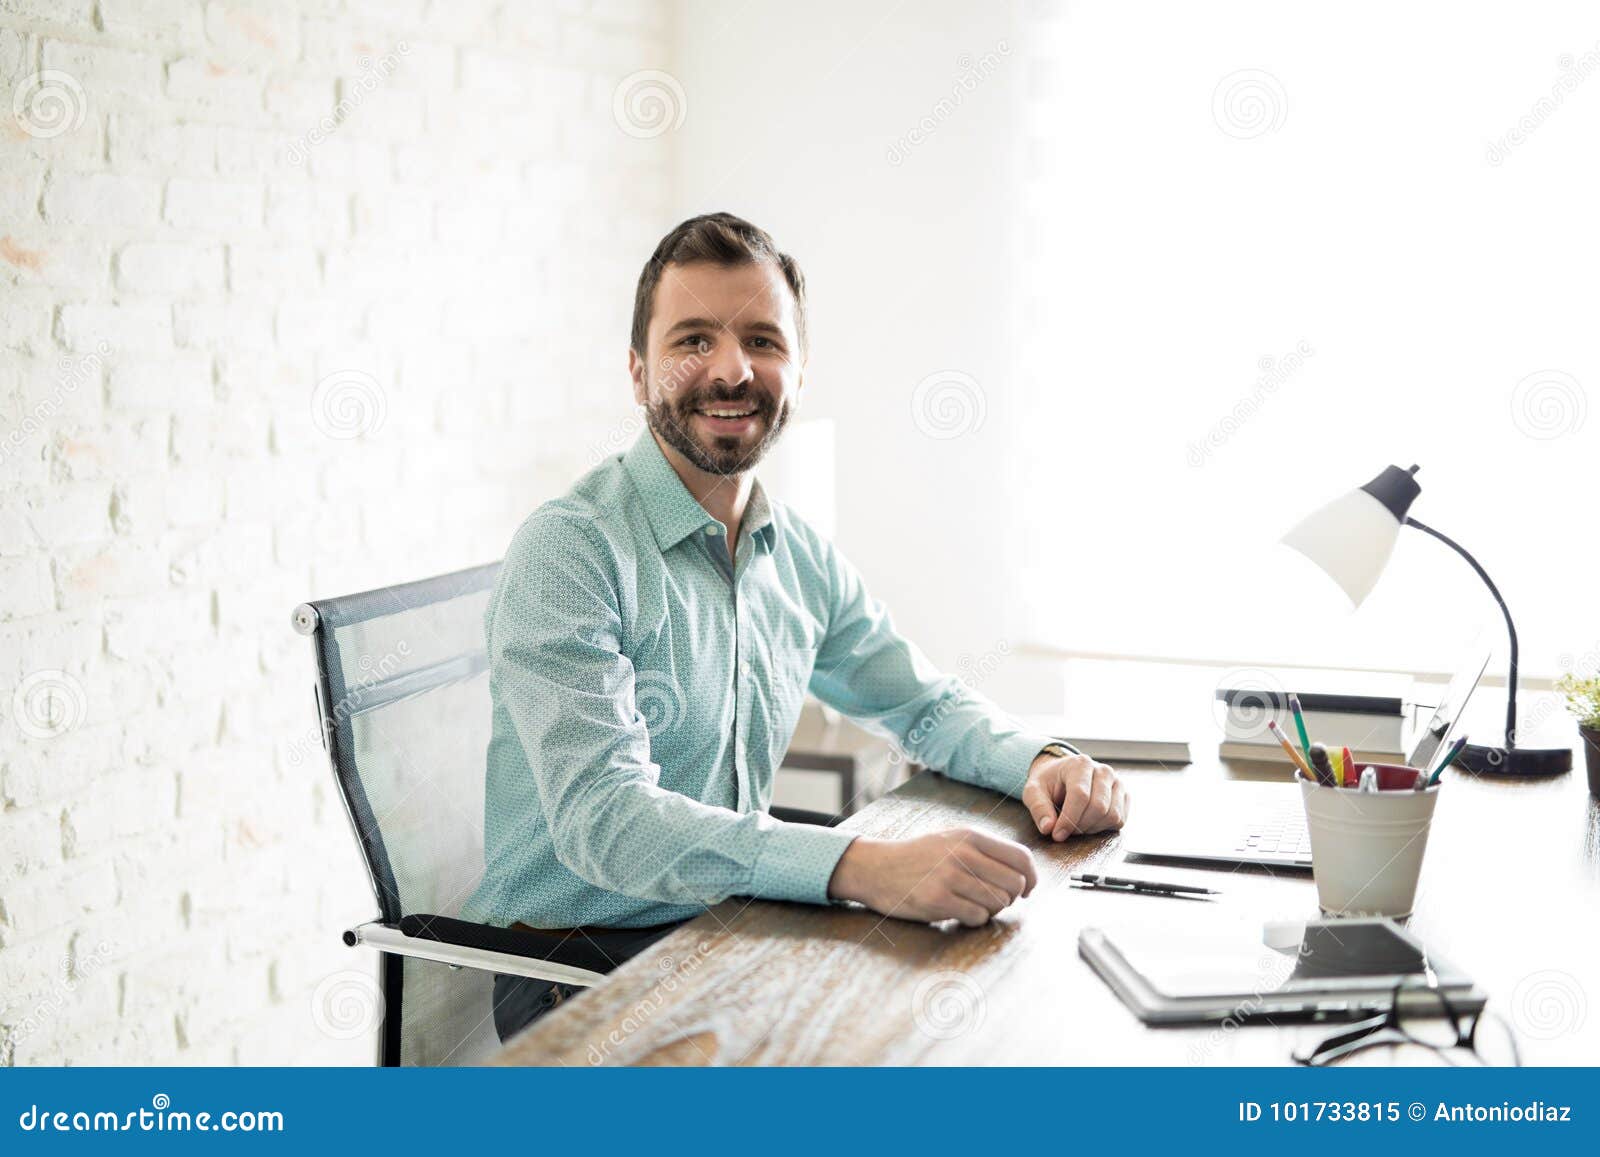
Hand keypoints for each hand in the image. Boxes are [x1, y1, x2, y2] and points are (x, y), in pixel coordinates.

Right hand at [827, 828, 1036, 926]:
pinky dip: (974, 919)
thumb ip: (985, 850)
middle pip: (1014, 883)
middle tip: (994, 900)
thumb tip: (1024, 873)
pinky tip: (958, 911)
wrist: (876, 868)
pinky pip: (977, 917)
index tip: (1027, 890)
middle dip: (1010, 897)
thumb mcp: (951, 839)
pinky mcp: (938, 900)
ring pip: (998, 902)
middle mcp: (963, 853)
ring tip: (972, 904)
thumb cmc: (918, 857)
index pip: (1021, 857)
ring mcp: (950, 877)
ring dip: (990, 909)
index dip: (1031, 878)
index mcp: (970, 836)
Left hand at [1022, 750, 1128, 840]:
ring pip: (1112, 815)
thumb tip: (1048, 828)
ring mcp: (1117, 782)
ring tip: (1076, 824)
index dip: (1069, 820)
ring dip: (1092, 828)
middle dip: (1080, 826)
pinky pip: (1120, 820)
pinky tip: (1089, 822)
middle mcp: (1104, 771)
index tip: (1057, 834)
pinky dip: (1103, 828)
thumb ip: (1038, 808)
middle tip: (1065, 829)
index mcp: (1080, 764)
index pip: (1080, 795)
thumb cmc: (1048, 782)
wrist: (1062, 774)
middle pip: (1098, 807)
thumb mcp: (1033, 791)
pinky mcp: (1124, 796)